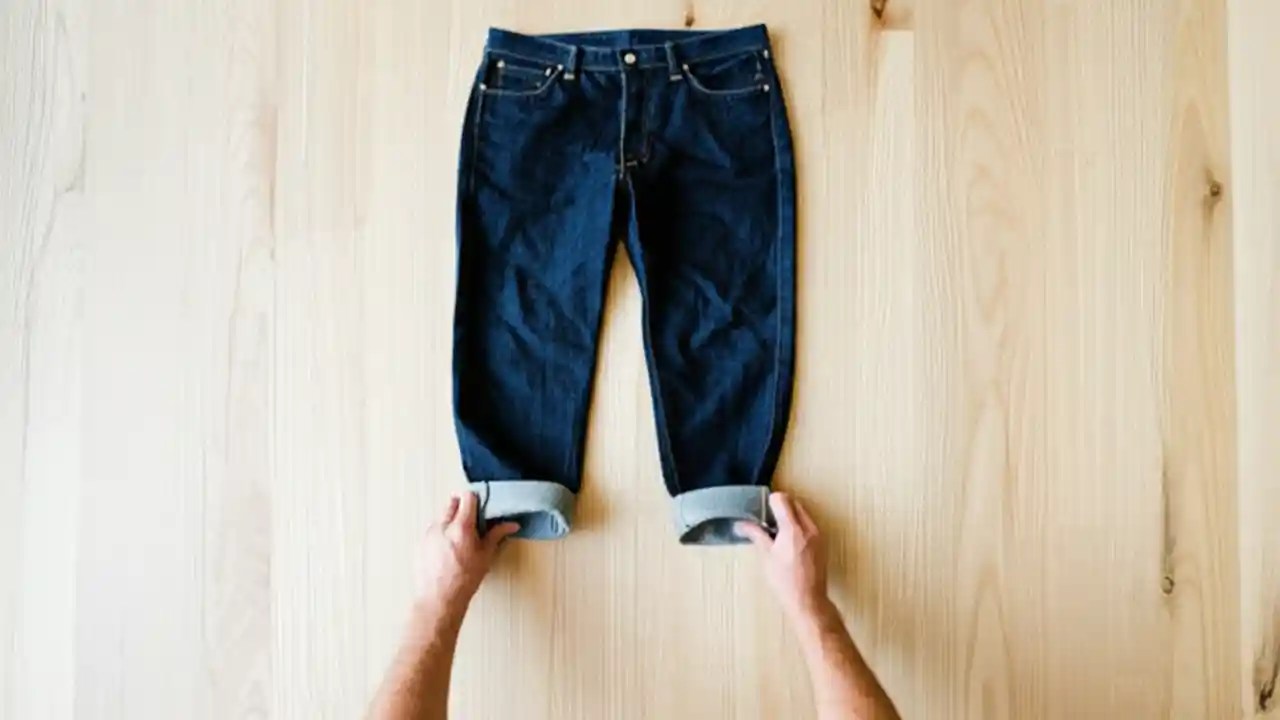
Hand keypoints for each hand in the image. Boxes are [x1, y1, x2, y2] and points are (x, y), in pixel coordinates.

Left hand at [416, 493, 519, 611]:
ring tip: (460, 538)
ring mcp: (429, 534)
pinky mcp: (421, 543)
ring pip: (442, 516)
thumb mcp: (485, 556)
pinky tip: (448, 548)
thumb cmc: (463, 581)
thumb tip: (510, 525)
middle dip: (463, 507)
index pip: (467, 497)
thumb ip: (497, 535)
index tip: (481, 506)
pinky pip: (433, 529)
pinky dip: (441, 532)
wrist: (439, 600)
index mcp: (461, 528)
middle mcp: (442, 526)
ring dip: (451, 520)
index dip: (476, 499)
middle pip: (452, 502)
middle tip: (472, 520)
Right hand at [736, 492, 827, 619]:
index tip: (763, 512)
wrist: (807, 600)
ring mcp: (817, 535)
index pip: (782, 500)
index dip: (770, 502)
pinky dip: (798, 526)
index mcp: (793, 529)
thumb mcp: (766, 557)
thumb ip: (756, 535)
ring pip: (802, 514)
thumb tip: (742, 524)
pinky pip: (808, 525)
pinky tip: (788, 543)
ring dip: (790, 516)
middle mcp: (808, 528)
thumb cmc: (785, 581)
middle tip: (768, 522)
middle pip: (794, 503)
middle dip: (781, 507)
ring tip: (777, 535)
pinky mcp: (821, 544)